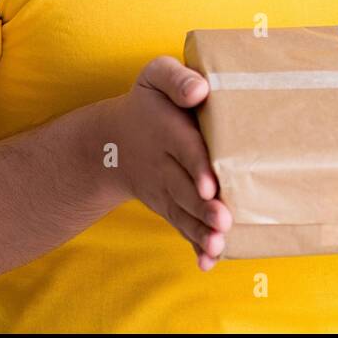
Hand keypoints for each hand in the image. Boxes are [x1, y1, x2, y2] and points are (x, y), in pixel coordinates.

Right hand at [110, 55, 231, 270]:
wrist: (114, 141)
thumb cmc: (149, 102)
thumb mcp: (156, 77)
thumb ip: (177, 78)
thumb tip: (199, 90)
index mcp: (167, 129)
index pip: (184, 148)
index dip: (196, 166)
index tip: (209, 185)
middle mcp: (164, 164)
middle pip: (185, 188)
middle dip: (204, 208)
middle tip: (223, 221)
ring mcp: (165, 189)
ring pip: (184, 212)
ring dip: (201, 230)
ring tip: (219, 244)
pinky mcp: (170, 206)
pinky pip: (181, 226)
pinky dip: (194, 244)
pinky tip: (208, 261)